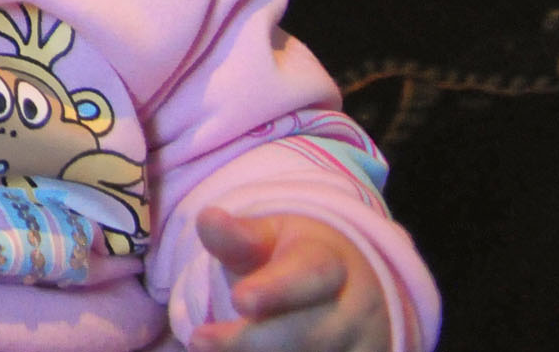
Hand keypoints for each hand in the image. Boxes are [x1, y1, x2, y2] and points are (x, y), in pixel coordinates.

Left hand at [189, 209, 389, 351]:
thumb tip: (207, 219)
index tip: (240, 299)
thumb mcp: (270, 238)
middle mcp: (354, 310)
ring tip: (208, 349)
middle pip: (306, 333)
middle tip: (198, 339)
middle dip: (251, 340)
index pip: (310, 275)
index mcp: (330, 264)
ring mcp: (360, 347)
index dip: (275, 289)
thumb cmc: (295, 259)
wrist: (349, 289)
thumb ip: (238, 236)